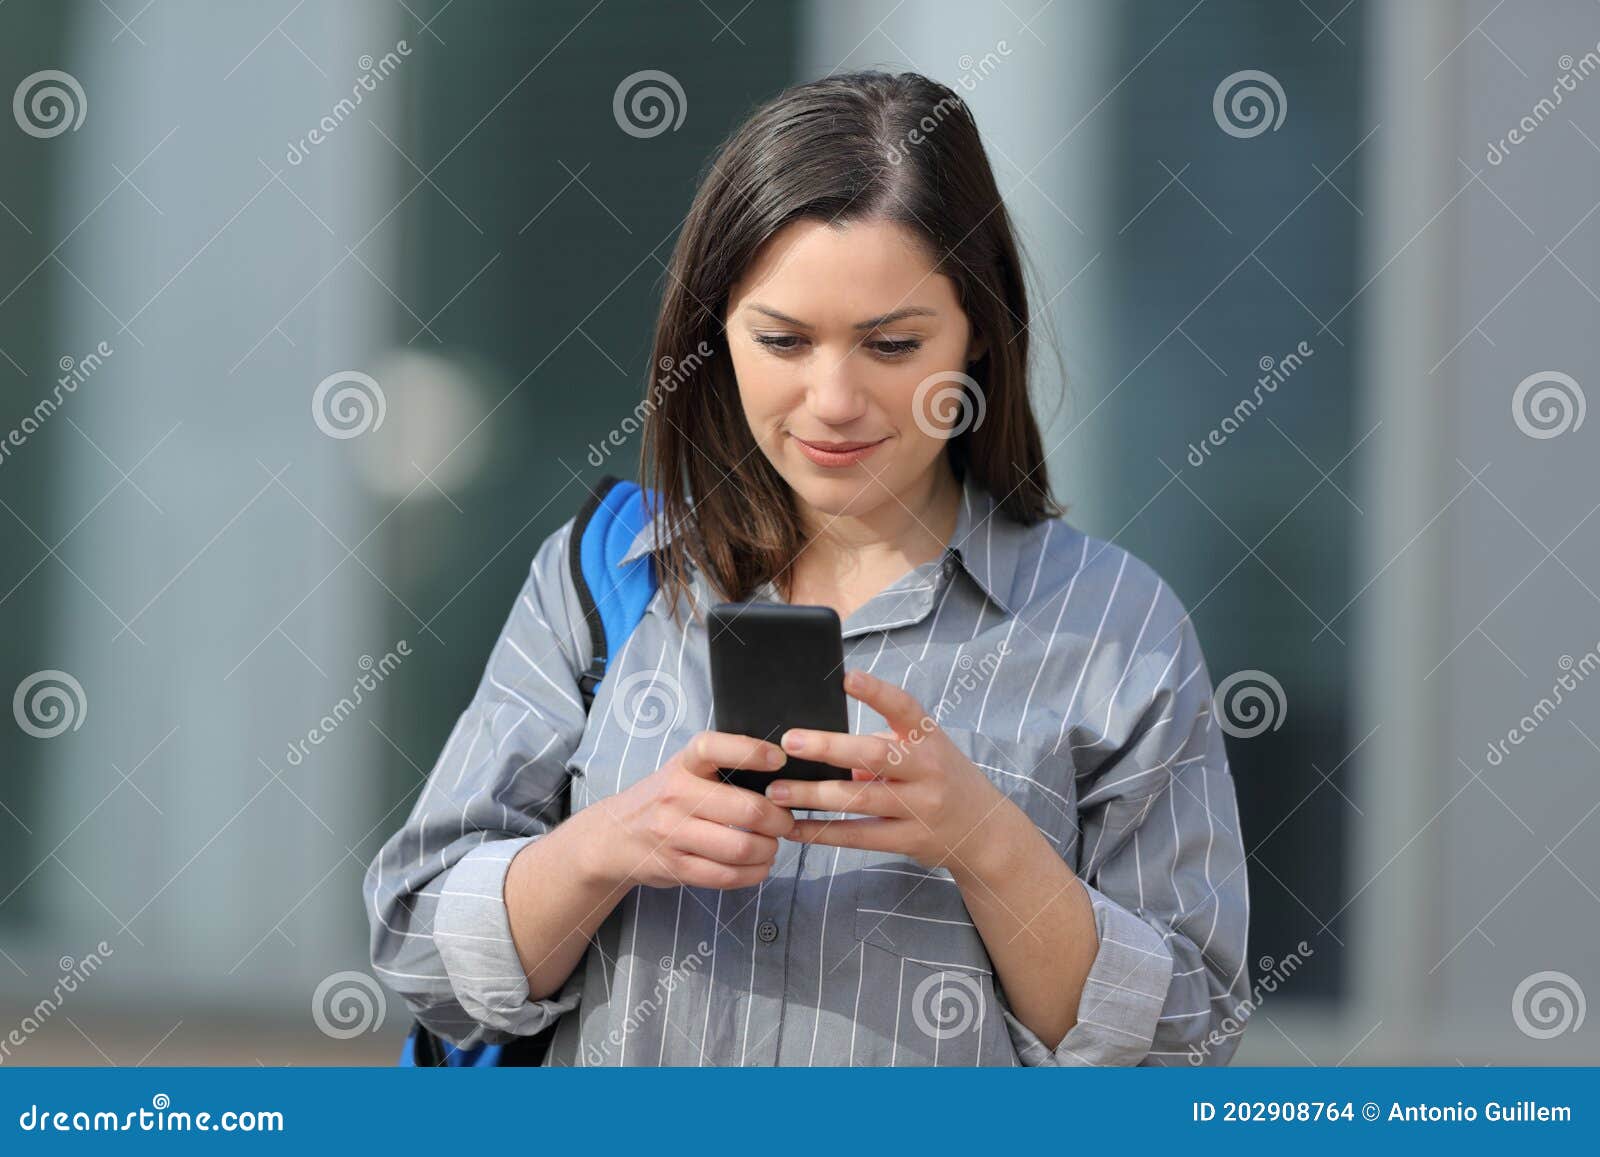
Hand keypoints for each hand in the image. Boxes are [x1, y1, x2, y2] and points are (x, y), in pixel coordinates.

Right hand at [585, 731, 794, 891]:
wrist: (614, 837)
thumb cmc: (662, 799)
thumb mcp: (682, 770)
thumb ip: (720, 767)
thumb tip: (779, 775)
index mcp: (682, 765)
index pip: (714, 748)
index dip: (751, 751)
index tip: (780, 760)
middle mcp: (676, 796)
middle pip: (747, 809)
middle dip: (779, 820)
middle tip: (785, 822)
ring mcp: (673, 834)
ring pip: (741, 847)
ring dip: (769, 850)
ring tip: (772, 845)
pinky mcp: (676, 868)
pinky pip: (726, 876)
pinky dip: (754, 873)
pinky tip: (759, 865)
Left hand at [765, 669, 1013, 873]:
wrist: (984, 831)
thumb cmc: (941, 778)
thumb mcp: (922, 752)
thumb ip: (880, 747)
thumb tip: (825, 752)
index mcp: (928, 739)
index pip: (904, 708)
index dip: (877, 692)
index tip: (847, 676)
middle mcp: (927, 770)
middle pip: (875, 755)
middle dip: (828, 747)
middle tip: (788, 741)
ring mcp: (920, 807)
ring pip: (859, 800)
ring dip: (813, 795)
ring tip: (776, 791)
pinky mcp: (909, 840)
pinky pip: (858, 836)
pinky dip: (822, 833)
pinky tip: (793, 828)